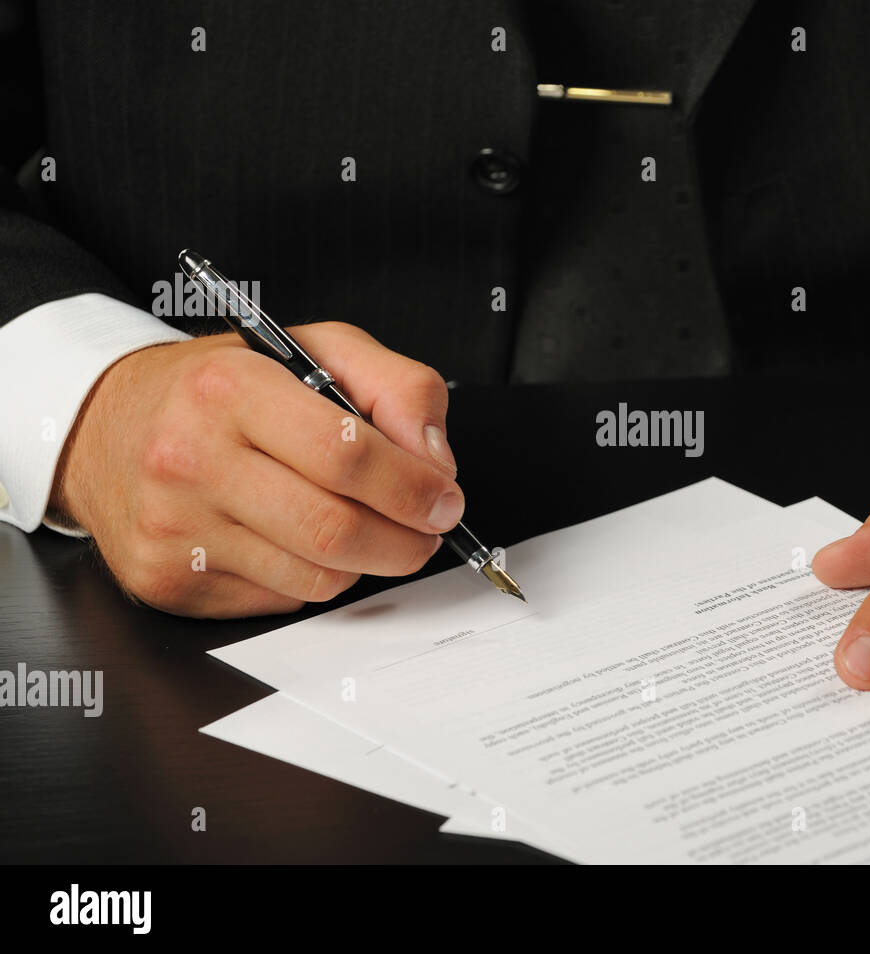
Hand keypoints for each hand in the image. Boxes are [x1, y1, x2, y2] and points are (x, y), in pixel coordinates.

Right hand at [50, 322, 462, 617]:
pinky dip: (311, 578)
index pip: (347, 454)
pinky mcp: (167, 581)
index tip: (444, 498)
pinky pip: (278, 601)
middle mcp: (190, 458)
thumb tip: (436, 462)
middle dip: (405, 540)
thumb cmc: (222, 389)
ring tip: (366, 530)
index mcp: (230, 389)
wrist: (103, 426)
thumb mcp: (315, 351)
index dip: (413, 487)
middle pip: (335, 529)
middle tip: (426, 530)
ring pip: (314, 578)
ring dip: (364, 563)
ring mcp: (174, 528)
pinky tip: (297, 541)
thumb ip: (397, 387)